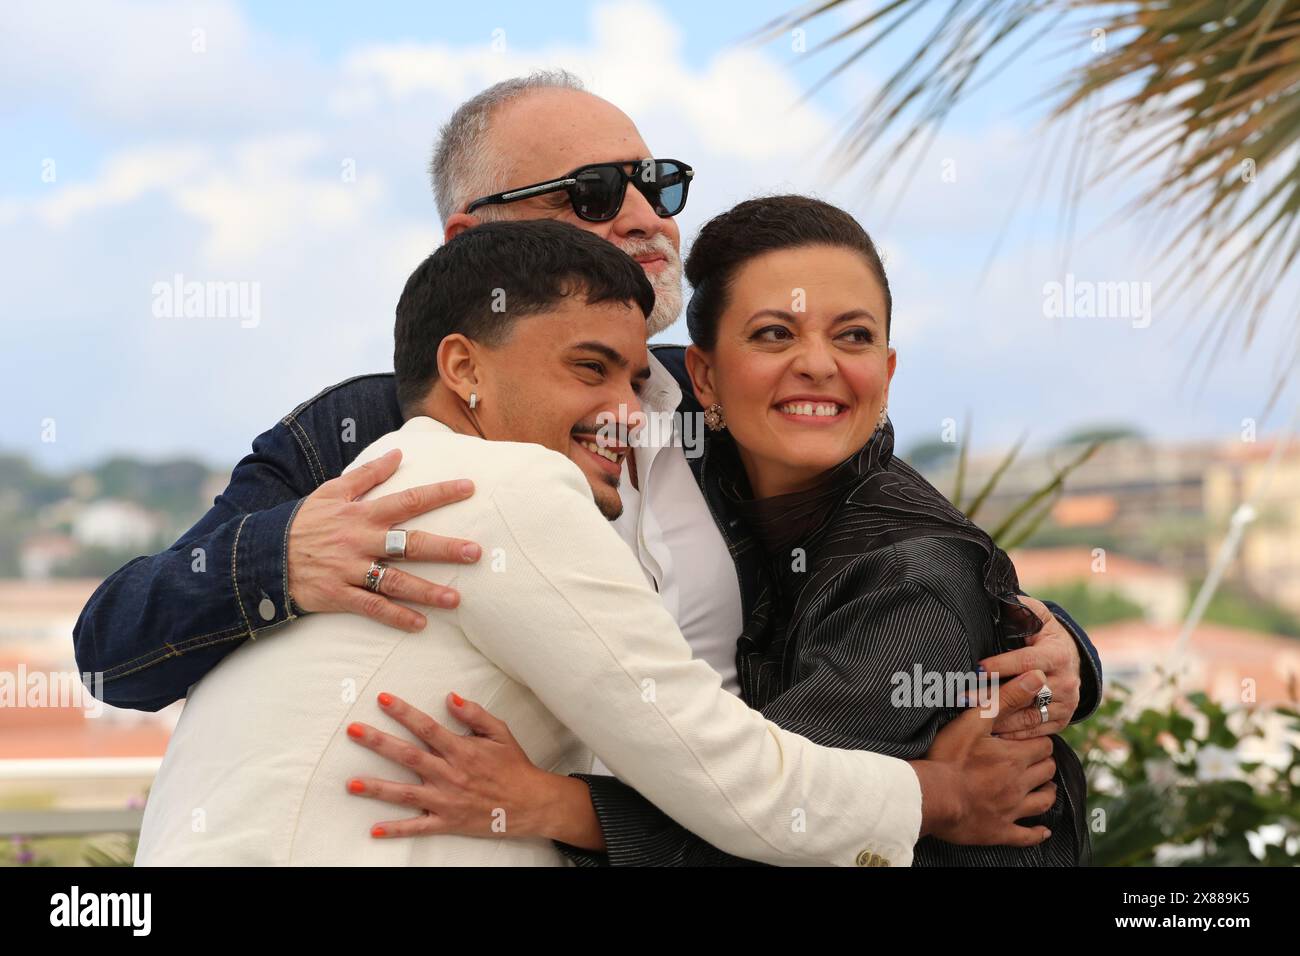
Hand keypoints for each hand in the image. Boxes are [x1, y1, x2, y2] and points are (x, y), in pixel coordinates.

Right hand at [286, 448, 481, 630]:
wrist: (262, 556)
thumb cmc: (303, 522)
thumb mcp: (331, 491)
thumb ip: (367, 475)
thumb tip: (398, 453)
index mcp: (361, 514)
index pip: (408, 500)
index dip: (439, 493)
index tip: (469, 488)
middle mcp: (360, 541)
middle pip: (409, 543)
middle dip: (444, 548)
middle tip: (476, 553)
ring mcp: (349, 569)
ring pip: (395, 581)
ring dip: (426, 591)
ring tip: (456, 599)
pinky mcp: (338, 595)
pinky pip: (371, 607)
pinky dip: (396, 617)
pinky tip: (420, 625)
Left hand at [343, 691, 580, 841]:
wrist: (531, 804)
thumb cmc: (514, 767)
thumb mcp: (500, 732)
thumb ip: (475, 714)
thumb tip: (450, 697)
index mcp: (462, 750)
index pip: (427, 727)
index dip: (404, 712)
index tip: (382, 699)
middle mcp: (450, 774)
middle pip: (408, 756)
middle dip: (378, 742)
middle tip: (354, 731)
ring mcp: (446, 801)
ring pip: (406, 794)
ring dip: (378, 788)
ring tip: (351, 783)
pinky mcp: (447, 822)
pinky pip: (418, 828)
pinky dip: (396, 830)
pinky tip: (374, 830)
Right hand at [912, 670, 1057, 846]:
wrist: (931, 797)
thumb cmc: (948, 757)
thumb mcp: (975, 720)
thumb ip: (1007, 698)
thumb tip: (1038, 677)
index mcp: (1015, 757)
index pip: (1043, 746)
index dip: (1039, 741)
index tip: (1031, 739)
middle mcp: (1020, 784)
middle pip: (1046, 772)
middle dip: (1043, 764)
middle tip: (1034, 759)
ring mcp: (1012, 810)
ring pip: (1043, 801)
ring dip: (1046, 792)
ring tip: (1043, 786)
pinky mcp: (1001, 832)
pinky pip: (1027, 835)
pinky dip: (1037, 833)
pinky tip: (1042, 831)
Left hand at [979, 596, 1080, 737]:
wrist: (1074, 660)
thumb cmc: (1045, 635)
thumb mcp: (1039, 617)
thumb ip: (1021, 608)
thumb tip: (1002, 598)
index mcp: (1057, 654)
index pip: (1026, 662)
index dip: (1001, 665)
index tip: (977, 668)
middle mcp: (1065, 681)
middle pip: (1025, 693)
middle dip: (993, 697)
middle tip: (963, 699)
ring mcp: (1066, 704)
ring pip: (1029, 716)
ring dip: (1000, 720)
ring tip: (971, 721)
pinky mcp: (1063, 720)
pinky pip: (1036, 732)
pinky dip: (1014, 736)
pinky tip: (990, 735)